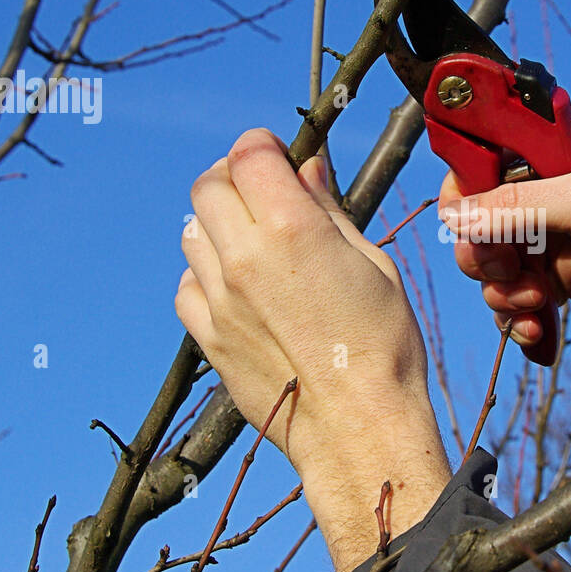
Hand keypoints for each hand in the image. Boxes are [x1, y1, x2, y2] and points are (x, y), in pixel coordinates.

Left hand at [176, 129, 449, 571]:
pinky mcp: (207, 336)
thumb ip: (329, 211)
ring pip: (191, 232)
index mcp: (291, 229)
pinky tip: (239, 287)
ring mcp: (218, 299)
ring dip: (217, 224)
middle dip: (234, 176)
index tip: (277, 154)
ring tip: (253, 242)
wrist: (358, 426)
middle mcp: (243, 257)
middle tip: (262, 190)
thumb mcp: (372, 264)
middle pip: (209, 186)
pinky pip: (187, 285)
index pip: (250, 155)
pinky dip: (206, 274)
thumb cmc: (384, 346)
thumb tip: (306, 170)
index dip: (262, 145)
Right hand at [439, 118, 570, 405]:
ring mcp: (557, 233)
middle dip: (487, 257)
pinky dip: (522, 317)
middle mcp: (550, 186)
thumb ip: (519, 207)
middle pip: (481, 220)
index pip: (482, 156)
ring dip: (505, 294)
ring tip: (533, 311)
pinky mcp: (567, 274)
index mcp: (554, 147)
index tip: (468, 228)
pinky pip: (523, 295)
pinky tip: (535, 334)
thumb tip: (457, 217)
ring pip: (498, 264)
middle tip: (509, 278)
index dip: (465, 193)